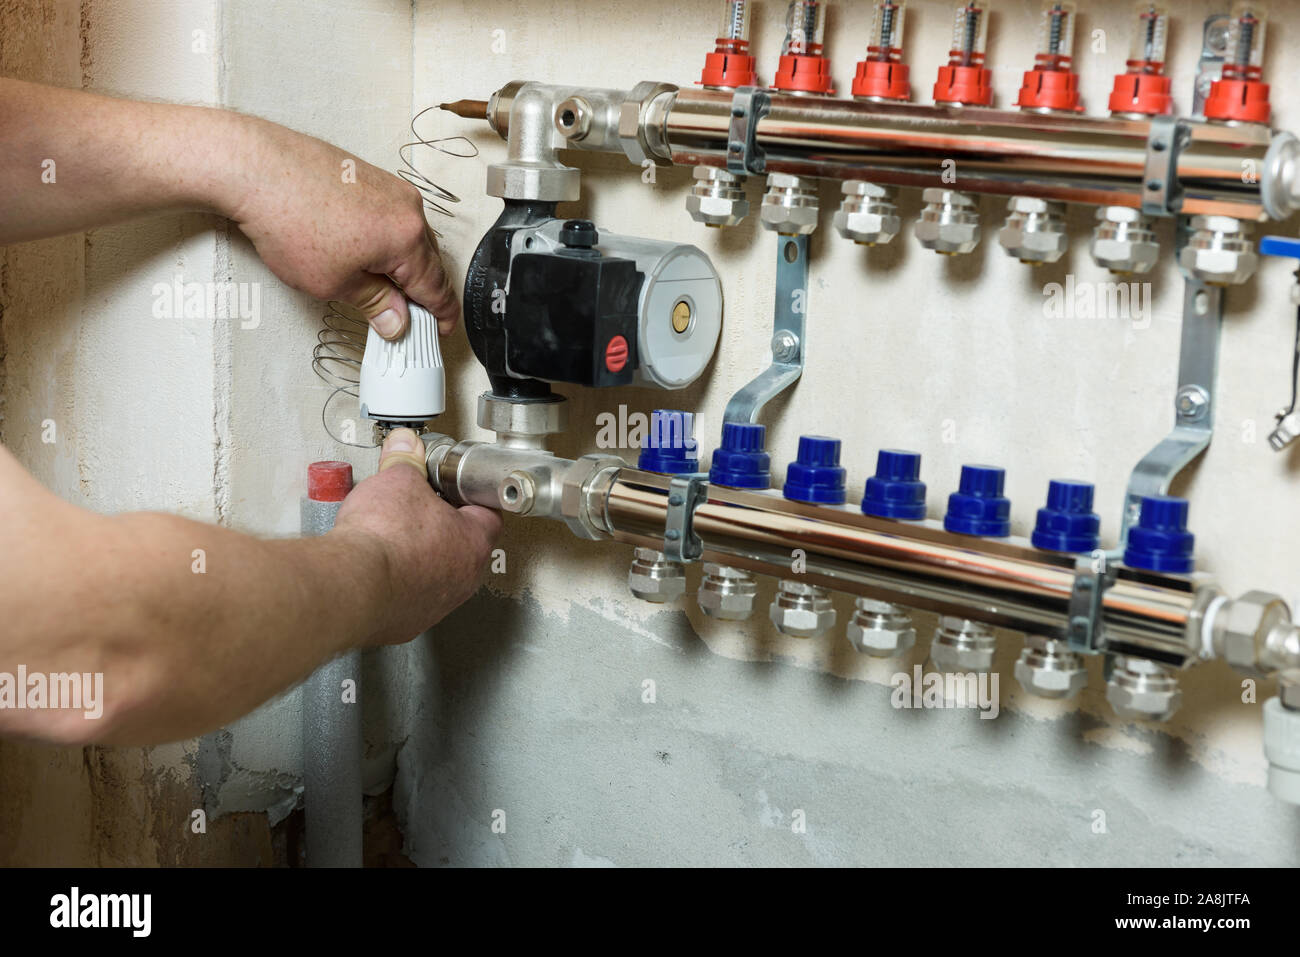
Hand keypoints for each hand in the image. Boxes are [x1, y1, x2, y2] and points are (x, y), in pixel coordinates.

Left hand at [223, 116, 460, 339]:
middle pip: (427, 261)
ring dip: (401, 264)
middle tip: (404, 317)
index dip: (441, 314)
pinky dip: (386, 241)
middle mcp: (407, 207)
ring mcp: (389, 187)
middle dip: (419, 291)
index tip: (441, 328)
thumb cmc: (289, 218)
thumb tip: (396, 321)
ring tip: (378, 287)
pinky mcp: (370, 176)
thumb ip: (375, 304)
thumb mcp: (334, 283)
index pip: (437, 286)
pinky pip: (392, 217)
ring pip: (409, 238)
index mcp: (407, 237)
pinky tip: (363, 254)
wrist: (254, 168)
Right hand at [332, 429, 500, 644]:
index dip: (468, 496)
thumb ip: (406, 460)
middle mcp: (463, 579)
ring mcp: (437, 604)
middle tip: (418, 511)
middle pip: (462, 546)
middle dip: (441, 527)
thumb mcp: (397, 480)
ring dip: (420, 558)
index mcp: (473, 542)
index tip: (454, 489)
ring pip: (437, 575)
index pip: (488, 513)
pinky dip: (398, 583)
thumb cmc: (383, 539)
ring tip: (394, 540)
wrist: (351, 585)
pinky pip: (410, 597)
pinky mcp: (408, 622)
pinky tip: (379, 569)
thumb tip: (405, 445)